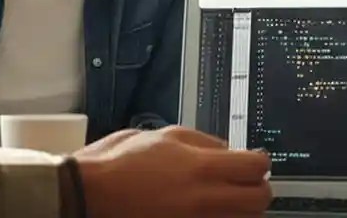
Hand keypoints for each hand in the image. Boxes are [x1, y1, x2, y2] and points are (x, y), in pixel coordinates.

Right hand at [74, 127, 270, 217]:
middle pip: (258, 201)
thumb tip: (227, 148)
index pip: (255, 167)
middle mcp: (202, 199)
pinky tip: (208, 212)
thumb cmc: (116, 164)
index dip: (260, 162)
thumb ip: (201, 141)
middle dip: (258, 190)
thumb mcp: (162, 136)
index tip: (254, 162)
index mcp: (199, 167)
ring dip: (241, 210)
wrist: (86, 195)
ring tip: (227, 201)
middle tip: (247, 184)